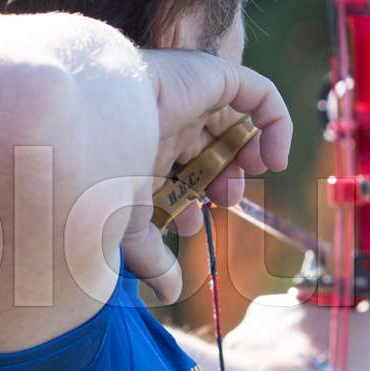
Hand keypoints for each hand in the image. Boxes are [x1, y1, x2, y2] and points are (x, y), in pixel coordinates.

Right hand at [122, 51, 291, 302]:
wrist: (93, 123)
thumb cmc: (99, 173)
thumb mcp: (128, 227)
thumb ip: (152, 260)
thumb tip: (170, 295)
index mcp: (137, 146)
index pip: (172, 170)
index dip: (189, 201)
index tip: (188, 228)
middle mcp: (163, 118)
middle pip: (204, 148)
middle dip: (218, 181)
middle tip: (222, 203)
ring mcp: (188, 94)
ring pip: (232, 122)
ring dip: (246, 155)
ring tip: (247, 177)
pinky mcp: (210, 75)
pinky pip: (259, 94)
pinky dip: (276, 125)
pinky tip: (273, 160)